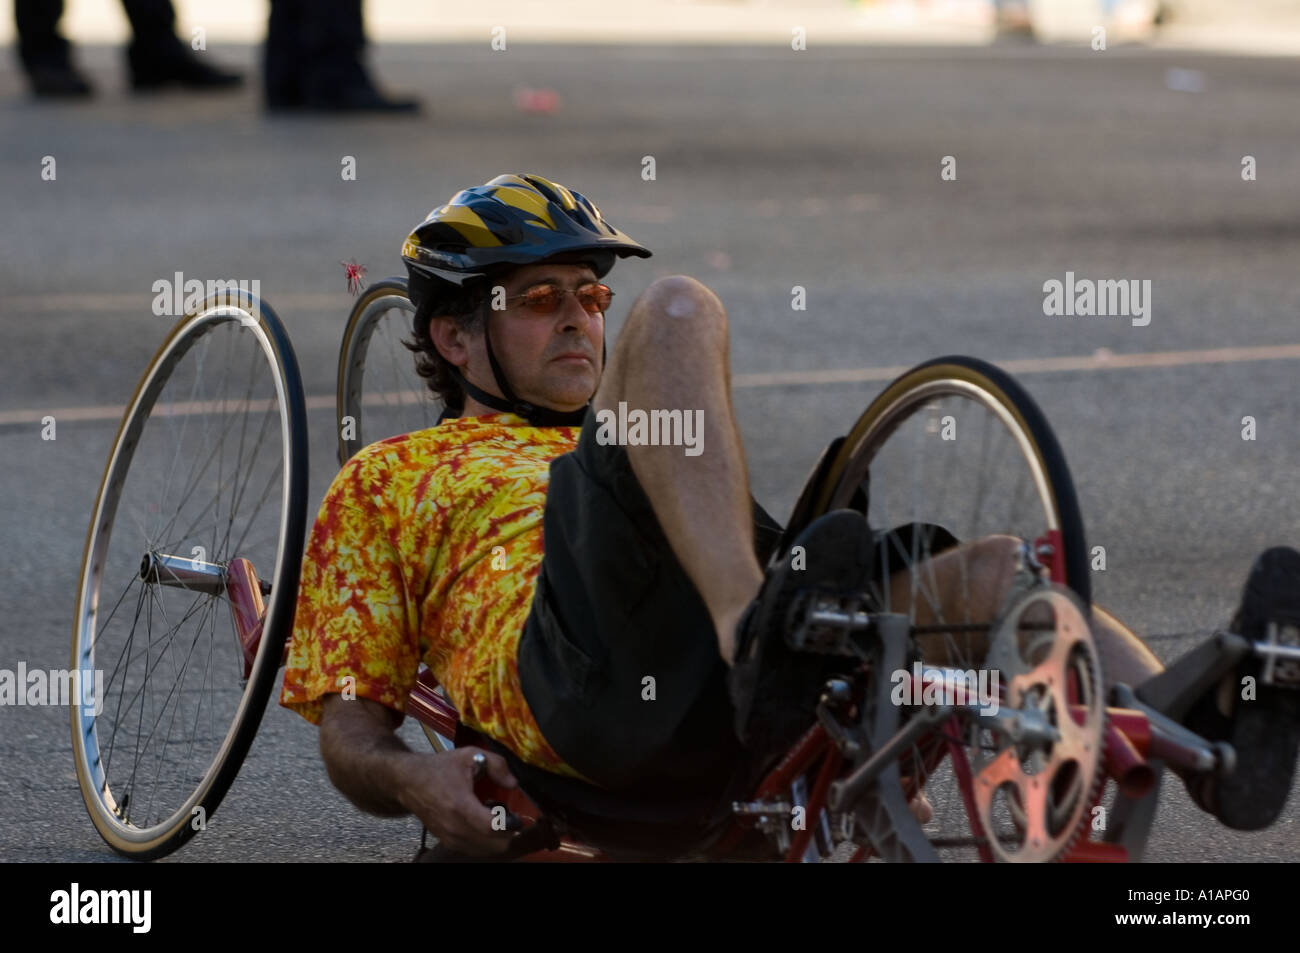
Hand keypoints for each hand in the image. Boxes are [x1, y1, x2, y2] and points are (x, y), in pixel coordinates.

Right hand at [395, 746, 518, 855]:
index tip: (517, 815)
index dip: (510, 824)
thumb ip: (496, 765)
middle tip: (507, 815)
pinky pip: (473, 850)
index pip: (492, 827)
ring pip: (485, 851)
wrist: (408, 782)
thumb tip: (513, 783)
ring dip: (496, 838)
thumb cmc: (440, 767)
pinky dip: (484, 841)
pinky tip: (482, 823)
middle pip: (493, 845)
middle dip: (507, 832)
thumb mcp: (470, 755)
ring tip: (493, 818)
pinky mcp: (446, 842)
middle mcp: (454, 827)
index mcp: (460, 805)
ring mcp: (449, 838)